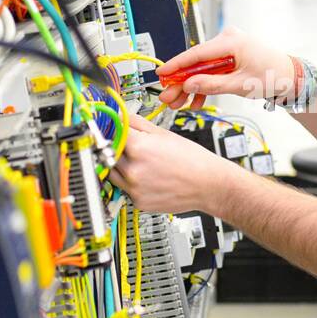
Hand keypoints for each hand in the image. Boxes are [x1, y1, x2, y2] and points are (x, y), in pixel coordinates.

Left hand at [109, 114, 243, 214]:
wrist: (208, 185)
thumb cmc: (191, 159)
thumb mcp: (163, 133)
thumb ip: (137, 123)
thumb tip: (121, 115)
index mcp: (138, 147)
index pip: (110, 133)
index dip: (110, 129)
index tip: (109, 128)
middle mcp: (133, 169)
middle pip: (108, 153)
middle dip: (115, 147)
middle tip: (127, 146)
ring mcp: (134, 188)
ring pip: (112, 172)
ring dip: (118, 166)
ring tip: (139, 162)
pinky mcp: (137, 202)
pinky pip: (124, 189)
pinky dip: (130, 182)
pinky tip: (147, 177)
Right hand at [156, 25, 295, 109]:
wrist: (291, 77)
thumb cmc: (274, 75)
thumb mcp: (241, 85)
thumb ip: (213, 85)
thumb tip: (189, 85)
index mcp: (231, 41)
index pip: (196, 53)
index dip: (176, 65)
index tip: (161, 74)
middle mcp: (228, 40)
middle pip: (196, 62)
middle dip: (181, 82)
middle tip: (167, 95)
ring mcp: (229, 48)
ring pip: (202, 68)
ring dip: (191, 86)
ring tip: (178, 103)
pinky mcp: (230, 57)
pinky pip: (211, 70)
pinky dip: (204, 84)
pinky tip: (195, 100)